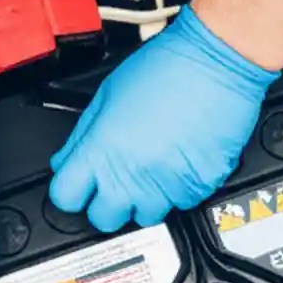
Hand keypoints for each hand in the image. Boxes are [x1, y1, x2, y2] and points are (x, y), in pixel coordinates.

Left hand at [49, 6, 279, 231]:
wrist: (217, 62)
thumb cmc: (166, 68)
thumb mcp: (106, 94)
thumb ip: (82, 135)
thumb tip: (68, 159)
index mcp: (102, 151)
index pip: (66, 197)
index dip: (71, 191)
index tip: (78, 184)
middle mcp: (132, 176)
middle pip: (103, 220)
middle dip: (106, 203)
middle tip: (115, 182)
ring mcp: (167, 186)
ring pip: (145, 216)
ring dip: (145, 197)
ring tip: (152, 166)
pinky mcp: (199, 187)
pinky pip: (181, 202)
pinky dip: (178, 188)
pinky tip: (177, 160)